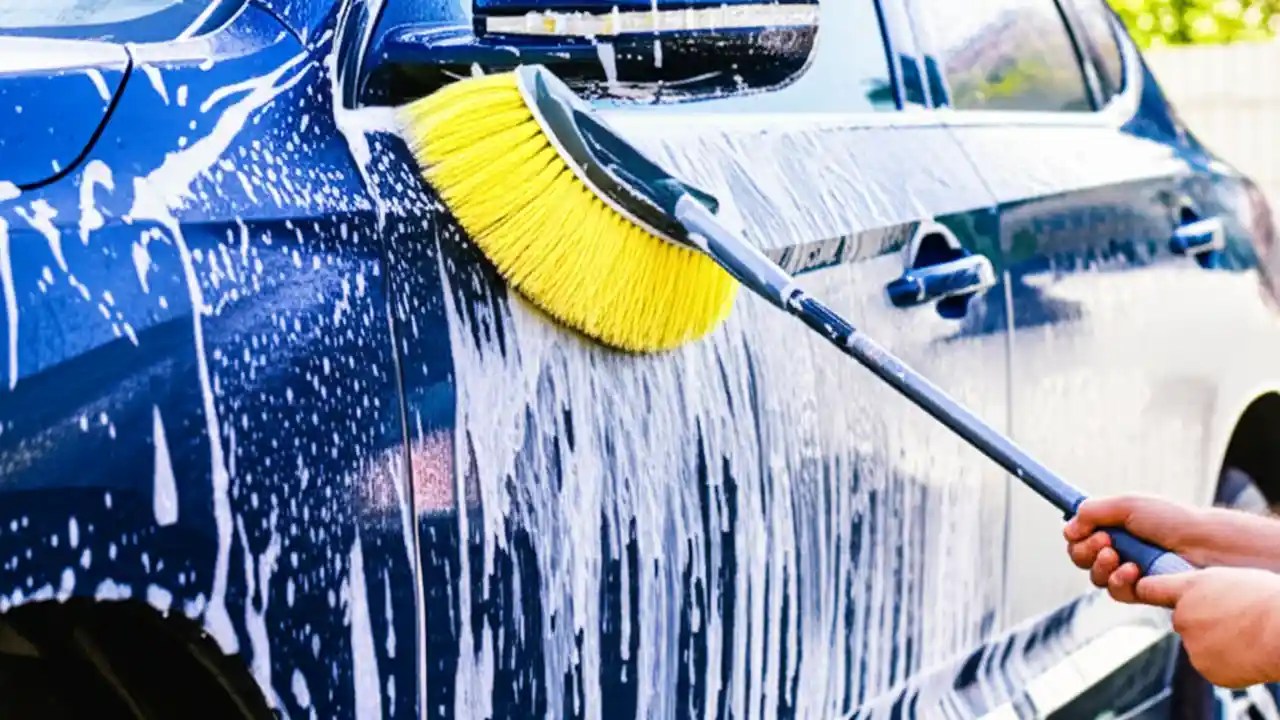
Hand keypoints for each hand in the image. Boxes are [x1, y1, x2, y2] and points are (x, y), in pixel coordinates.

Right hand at [1064, 495, 1203, 601]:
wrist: (1205, 546)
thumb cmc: (1172, 521)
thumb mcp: (1128, 505)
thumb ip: (1093, 512)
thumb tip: (1069, 528)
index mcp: (1115, 527)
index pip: (1079, 535)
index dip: (1076, 535)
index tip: (1083, 529)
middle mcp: (1119, 549)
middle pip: (1079, 557)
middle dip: (1085, 550)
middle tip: (1105, 541)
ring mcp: (1129, 572)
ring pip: (1094, 577)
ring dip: (1100, 566)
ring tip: (1117, 555)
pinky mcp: (1141, 592)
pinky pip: (1115, 592)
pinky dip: (1118, 581)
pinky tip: (1132, 571)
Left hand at [1137, 567, 1279, 688]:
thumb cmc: (1269, 600)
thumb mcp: (1232, 579)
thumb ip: (1205, 587)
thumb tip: (1197, 597)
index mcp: (1189, 588)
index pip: (1150, 588)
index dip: (1147, 589)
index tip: (1140, 588)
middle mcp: (1183, 615)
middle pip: (1182, 620)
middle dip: (1201, 621)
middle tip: (1235, 619)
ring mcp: (1192, 644)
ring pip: (1199, 644)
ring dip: (1217, 643)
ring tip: (1248, 636)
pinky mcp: (1205, 668)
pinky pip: (1212, 665)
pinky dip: (1228, 662)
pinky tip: (1247, 653)